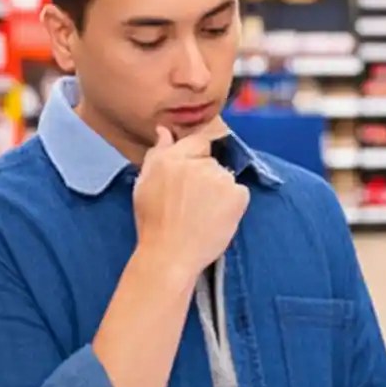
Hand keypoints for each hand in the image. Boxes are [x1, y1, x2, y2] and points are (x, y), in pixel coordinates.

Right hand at [133, 124, 248, 278]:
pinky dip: (233, 204)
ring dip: (220, 191)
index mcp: (171, 158)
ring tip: (203, 214)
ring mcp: (219, 178)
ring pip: (226, 178)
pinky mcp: (237, 194)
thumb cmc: (154, 224)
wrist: (169, 255)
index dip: (197, 159)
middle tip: (193, 203)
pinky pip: (240, 193)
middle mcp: (196, 164)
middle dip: (206, 177)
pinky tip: (216, 219)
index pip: (198, 142)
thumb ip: (157, 153)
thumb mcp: (145, 183)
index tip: (192, 181)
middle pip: (212, 161)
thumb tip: (164, 130)